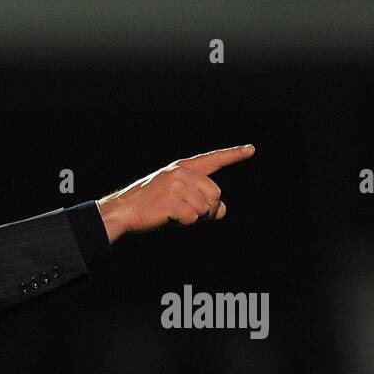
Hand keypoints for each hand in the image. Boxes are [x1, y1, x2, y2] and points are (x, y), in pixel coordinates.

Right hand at [97, 144, 254, 243]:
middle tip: (186, 213)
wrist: (122, 211)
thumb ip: (202, 201)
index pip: (213, 159)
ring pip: (205, 208)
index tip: (250, 150)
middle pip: (215, 194)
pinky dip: (184, 223)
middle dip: (206, 209)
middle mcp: (181, 173)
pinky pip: (193, 218)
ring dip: (193, 218)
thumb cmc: (150, 205)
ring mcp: (176, 186)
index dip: (233, 155)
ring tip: (172, 214)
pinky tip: (168, 218)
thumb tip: (222, 210)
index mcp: (183, 168)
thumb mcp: (177, 197)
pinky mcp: (172, 201)